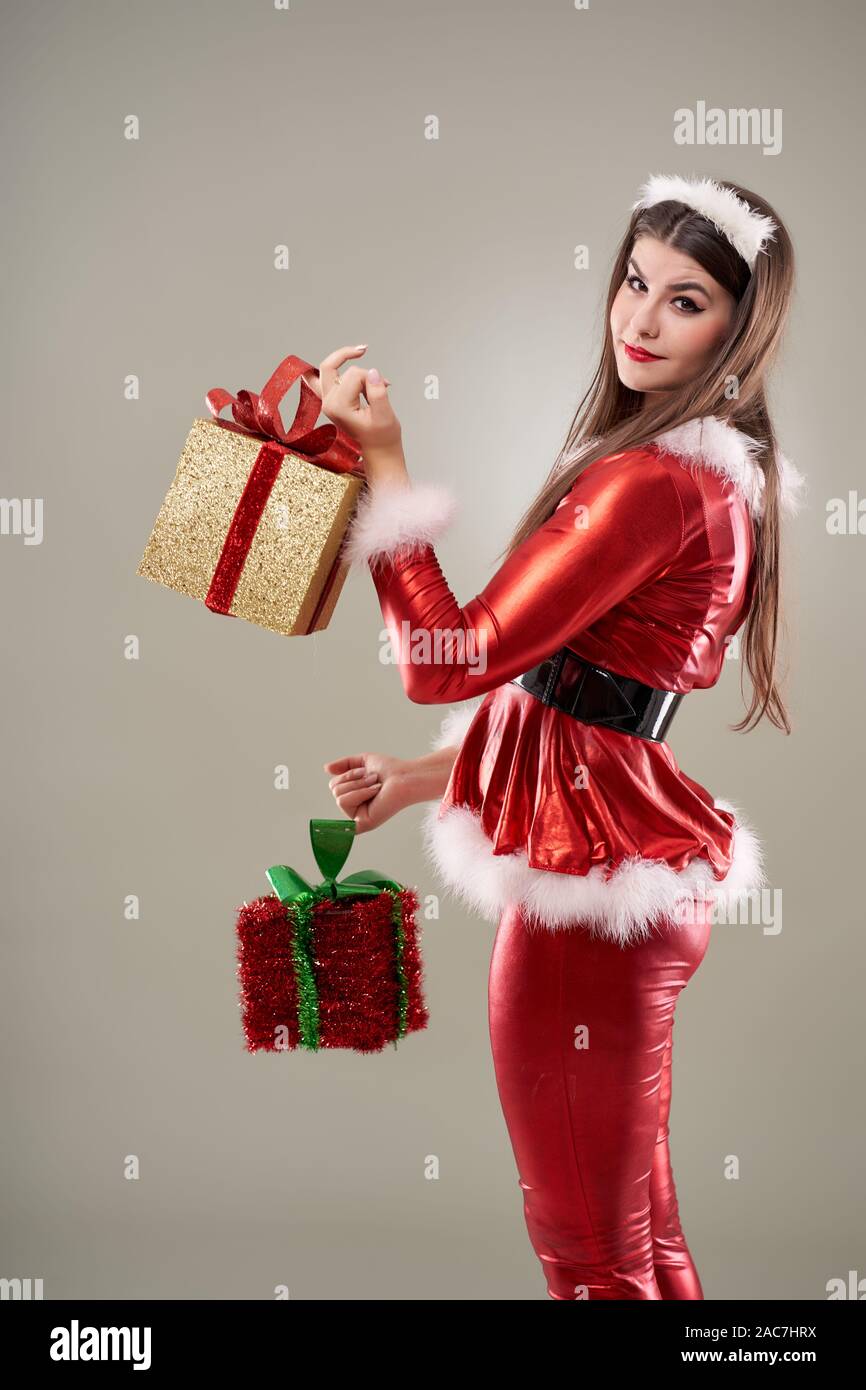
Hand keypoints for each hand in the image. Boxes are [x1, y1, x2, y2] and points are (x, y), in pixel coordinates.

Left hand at [309, 345, 405, 479]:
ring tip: (370, 380)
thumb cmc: (382, 437)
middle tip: (365, 351)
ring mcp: (327, 402)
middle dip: (352, 361)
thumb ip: (378, 393)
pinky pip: (321, 379)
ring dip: (347, 366)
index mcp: (338, 407)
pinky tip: (341, 360)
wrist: (378, 450)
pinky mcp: (330, 401)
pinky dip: (332, 369)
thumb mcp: (385, 415)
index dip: (372, 377)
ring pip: (329, 369)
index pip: (354, 375)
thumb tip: (373, 372)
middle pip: (332, 366)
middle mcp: (328, 403)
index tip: (385, 387)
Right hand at [323, 751, 413, 832]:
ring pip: (339, 797)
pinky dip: (358, 794)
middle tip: (373, 779)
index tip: (365, 771)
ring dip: (359, 785)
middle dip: (353, 779)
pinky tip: (373, 793)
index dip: (348, 774)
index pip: (333, 786)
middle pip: (334, 790)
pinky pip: (345, 804)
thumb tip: (326, 768)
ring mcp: (358, 818)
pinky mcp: (363, 823)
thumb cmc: (389, 770)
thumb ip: (344, 765)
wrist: (406, 777)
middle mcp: (354, 809)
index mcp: (353, 797)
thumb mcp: (362, 762)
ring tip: (377, 786)